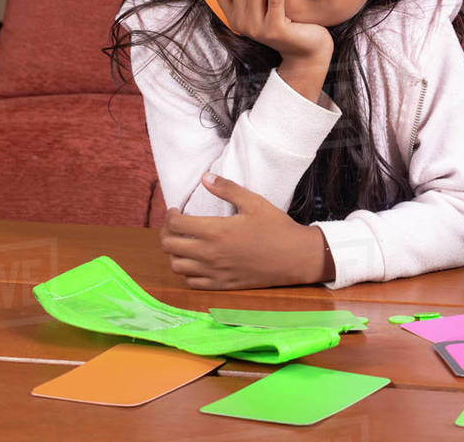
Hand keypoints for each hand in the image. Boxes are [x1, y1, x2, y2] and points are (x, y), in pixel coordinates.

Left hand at [160, 173, 326, 288]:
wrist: (296, 257)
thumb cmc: (277, 227)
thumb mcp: (254, 202)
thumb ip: (228, 189)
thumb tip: (205, 177)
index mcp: (216, 231)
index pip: (175, 225)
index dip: (169, 215)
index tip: (175, 210)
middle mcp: (210, 254)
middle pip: (169, 246)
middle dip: (166, 232)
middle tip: (175, 225)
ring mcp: (214, 272)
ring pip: (176, 266)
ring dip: (174, 253)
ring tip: (183, 243)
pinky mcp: (222, 285)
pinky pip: (191, 282)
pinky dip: (186, 271)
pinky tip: (195, 262)